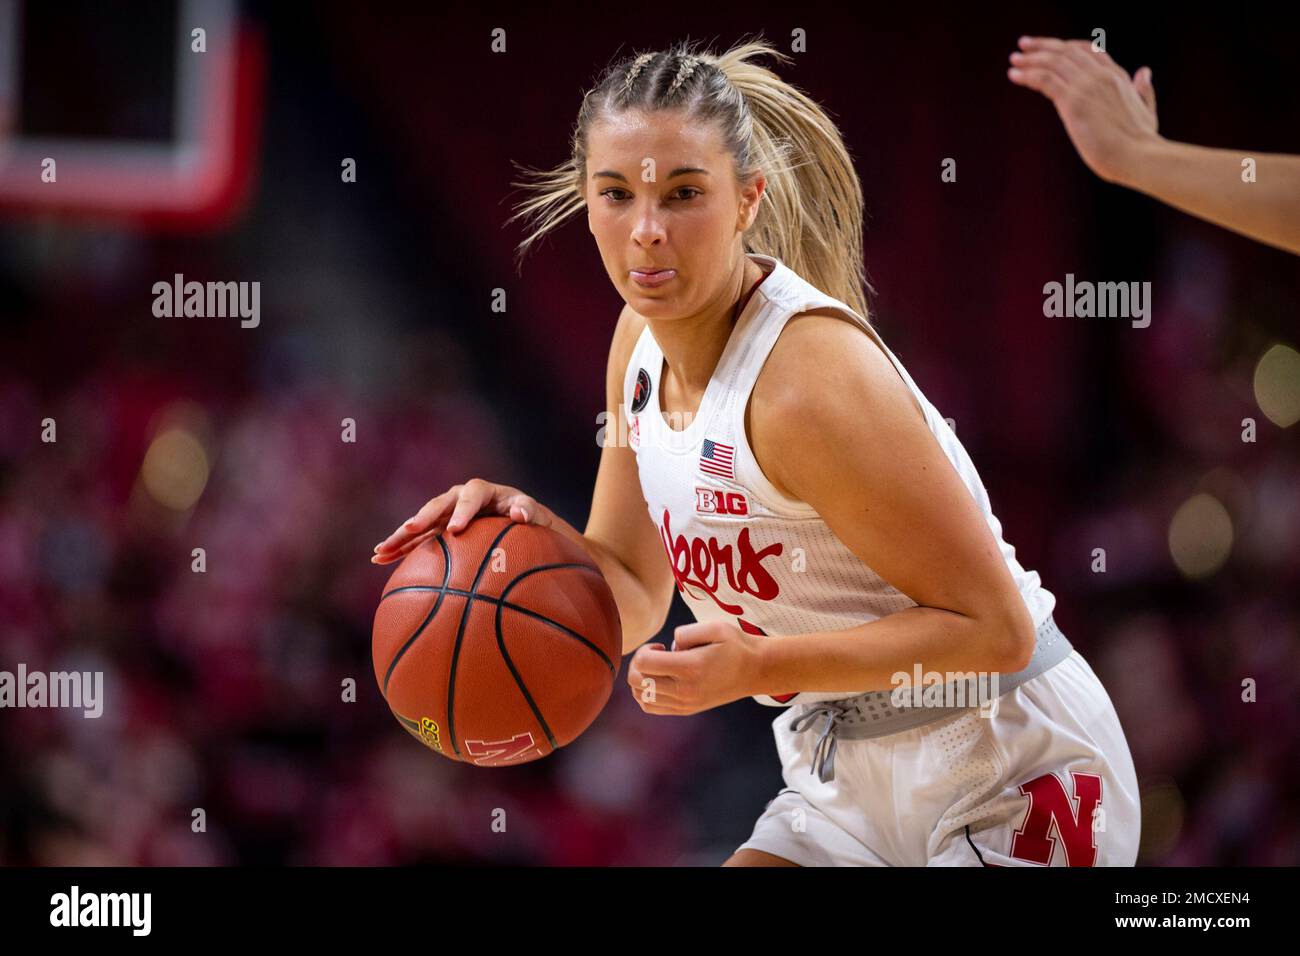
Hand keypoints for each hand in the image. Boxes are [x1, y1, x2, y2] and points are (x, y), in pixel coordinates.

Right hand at [371, 478, 551, 564]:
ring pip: (420, 523)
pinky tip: (380, 558)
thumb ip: (528, 510)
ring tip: (381, 549)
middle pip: (437, 505)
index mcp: (482, 491)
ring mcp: (445, 514)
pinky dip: (400, 548)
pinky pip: (416, 539)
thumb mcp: (533, 512)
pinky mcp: (437, 530)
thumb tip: (521, 514)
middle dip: (423, 517)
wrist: (515, 521)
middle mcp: (459, 499)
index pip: (470, 496)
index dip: (462, 511)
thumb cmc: (526, 516)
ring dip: (400, 536)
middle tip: (409, 529)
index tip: (457, 529)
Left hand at [626, 620, 763, 715]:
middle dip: (639, 664)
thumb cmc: (735, 645)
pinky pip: (651, 707)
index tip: (660, 646)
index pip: (643, 663)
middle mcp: (684, 690)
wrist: (754, 671)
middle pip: (636, 681)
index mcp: (690, 668)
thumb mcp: (715, 627)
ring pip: (640, 696)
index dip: (644, 650)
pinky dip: (646, 693)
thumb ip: (686, 632)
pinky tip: (662, 680)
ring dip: (641, 679)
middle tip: (658, 655)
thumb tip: (670, 645)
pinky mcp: (685, 710)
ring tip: (660, 669)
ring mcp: (684, 704)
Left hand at [1008, 36, 1158, 185]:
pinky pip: (1045, 79)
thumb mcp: (1147, 109)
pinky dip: (1027, 75)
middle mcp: (1101, 75)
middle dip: (1043, 46)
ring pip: (1053, 62)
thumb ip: (1144, 90)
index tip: (1050, 47)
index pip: (1089, 50)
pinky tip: (1014, 75)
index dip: (1067, 46)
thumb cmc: (1142, 142)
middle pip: (1067, 51)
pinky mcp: (1073, 101)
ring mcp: (1087, 86)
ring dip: (1030, 59)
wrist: (1138, 155)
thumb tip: (1144, 71)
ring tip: (1014, 59)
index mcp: (1118, 76)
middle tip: (1023, 44)